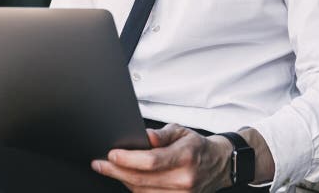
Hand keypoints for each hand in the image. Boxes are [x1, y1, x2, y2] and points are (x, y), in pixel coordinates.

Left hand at [90, 123, 232, 191]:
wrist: (219, 164)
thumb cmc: (197, 146)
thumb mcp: (181, 131)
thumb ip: (161, 134)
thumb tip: (145, 136)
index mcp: (186, 157)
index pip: (150, 161)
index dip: (128, 159)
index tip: (111, 155)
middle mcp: (184, 179)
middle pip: (142, 180)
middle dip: (116, 171)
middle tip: (99, 164)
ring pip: (143, 192)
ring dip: (124, 181)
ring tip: (111, 170)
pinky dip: (136, 189)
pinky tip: (127, 179)